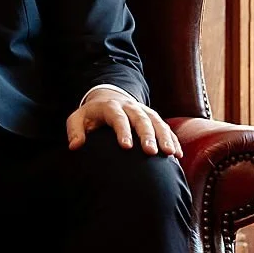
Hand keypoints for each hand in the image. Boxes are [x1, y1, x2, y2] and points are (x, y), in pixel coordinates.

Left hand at [65, 87, 180, 156]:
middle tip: (150, 152)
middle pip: (141, 120)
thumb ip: (75, 131)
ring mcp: (144, 111)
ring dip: (164, 137)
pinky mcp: (153, 118)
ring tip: (170, 153)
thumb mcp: (78, 118)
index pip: (117, 118)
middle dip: (147, 135)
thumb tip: (74, 146)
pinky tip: (178, 154)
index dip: (122, 131)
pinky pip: (166, 128)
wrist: (108, 98)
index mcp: (111, 107)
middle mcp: (130, 107)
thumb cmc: (91, 115)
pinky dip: (173, 139)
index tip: (126, 147)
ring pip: (157, 122)